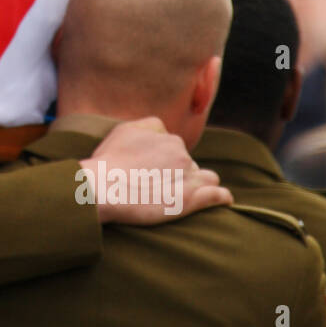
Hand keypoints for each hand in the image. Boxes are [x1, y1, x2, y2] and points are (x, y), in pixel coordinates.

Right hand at [79, 117, 231, 224]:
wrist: (103, 187)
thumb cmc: (109, 160)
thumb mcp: (124, 129)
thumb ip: (149, 125)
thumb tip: (164, 131)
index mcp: (168, 138)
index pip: (176, 147)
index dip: (165, 160)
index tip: (152, 171)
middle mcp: (182, 154)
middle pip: (189, 164)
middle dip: (180, 173)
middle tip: (158, 188)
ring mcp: (189, 177)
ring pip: (207, 178)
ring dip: (201, 185)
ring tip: (185, 196)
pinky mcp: (191, 200)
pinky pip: (219, 195)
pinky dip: (222, 197)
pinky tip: (221, 201)